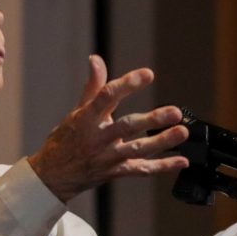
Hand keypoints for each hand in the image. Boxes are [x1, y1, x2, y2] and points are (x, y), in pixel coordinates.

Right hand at [27, 55, 188, 201]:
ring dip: (162, 142)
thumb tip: (96, 59)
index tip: (147, 74)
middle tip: (174, 112)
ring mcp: (109, 157)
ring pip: (138, 150)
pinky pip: (142, 170)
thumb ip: (93, 87)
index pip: (107, 96)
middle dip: (152, 119)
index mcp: (88, 118)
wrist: (54, 176)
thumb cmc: (67, 140)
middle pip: (127, 126)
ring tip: (182, 132)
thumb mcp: (77, 112)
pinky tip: (181, 160)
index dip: (128, 84)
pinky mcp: (116, 172)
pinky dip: (163, 166)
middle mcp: (99, 138)